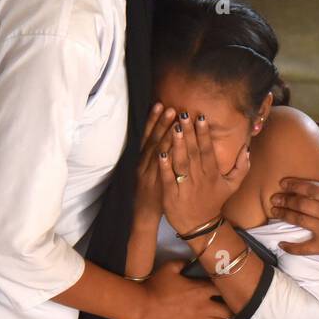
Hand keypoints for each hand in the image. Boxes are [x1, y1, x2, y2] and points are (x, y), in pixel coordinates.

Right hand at [133, 260, 229, 318]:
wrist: (141, 307)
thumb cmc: (156, 286)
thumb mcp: (169, 267)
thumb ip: (183, 263)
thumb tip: (191, 263)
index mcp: (201, 289)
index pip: (224, 290)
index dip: (224, 290)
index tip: (220, 289)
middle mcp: (204, 307)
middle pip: (229, 311)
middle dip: (227, 307)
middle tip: (219, 304)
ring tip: (210, 316)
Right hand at [135, 103, 177, 226]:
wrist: (143, 214)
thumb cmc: (150, 189)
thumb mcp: (150, 169)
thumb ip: (157, 152)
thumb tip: (166, 132)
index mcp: (143, 158)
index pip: (148, 135)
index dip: (153, 120)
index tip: (161, 104)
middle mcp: (144, 163)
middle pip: (152, 140)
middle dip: (161, 123)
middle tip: (170, 108)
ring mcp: (149, 174)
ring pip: (156, 153)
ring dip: (165, 136)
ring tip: (175, 122)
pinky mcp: (156, 185)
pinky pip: (161, 171)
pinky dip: (164, 160)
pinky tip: (169, 150)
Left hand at [158, 111, 250, 235]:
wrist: (200, 226)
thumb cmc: (214, 202)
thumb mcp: (233, 186)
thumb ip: (242, 167)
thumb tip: (247, 149)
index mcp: (212, 174)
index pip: (208, 150)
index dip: (204, 134)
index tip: (201, 117)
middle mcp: (199, 178)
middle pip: (194, 152)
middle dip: (189, 133)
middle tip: (184, 114)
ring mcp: (185, 187)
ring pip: (181, 163)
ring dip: (177, 145)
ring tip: (173, 128)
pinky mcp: (171, 195)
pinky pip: (168, 179)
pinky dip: (164, 166)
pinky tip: (160, 153)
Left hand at [270, 178, 318, 265]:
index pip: (313, 188)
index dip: (296, 185)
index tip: (283, 183)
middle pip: (303, 203)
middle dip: (286, 199)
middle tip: (274, 198)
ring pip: (300, 220)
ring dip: (284, 215)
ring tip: (274, 211)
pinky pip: (304, 247)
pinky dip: (291, 247)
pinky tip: (281, 243)